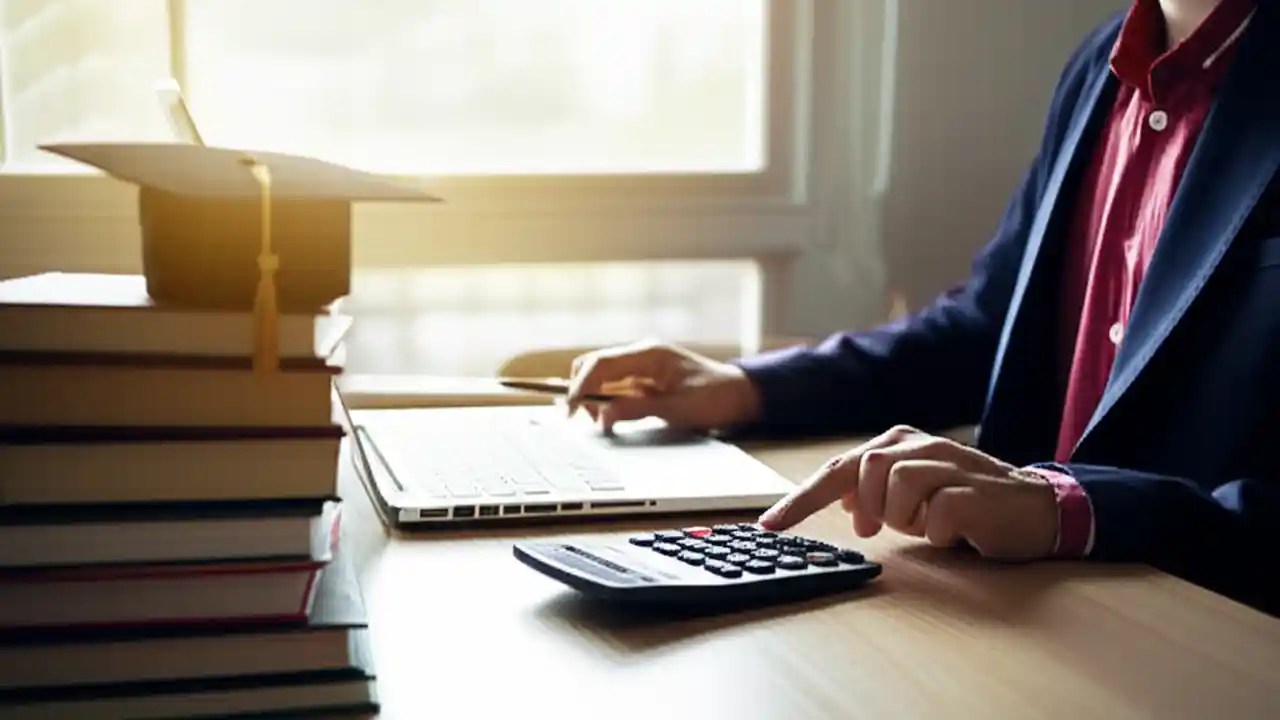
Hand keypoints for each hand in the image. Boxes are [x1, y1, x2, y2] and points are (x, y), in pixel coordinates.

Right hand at [565, 340, 762, 433]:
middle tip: (581, 418)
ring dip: (596, 398)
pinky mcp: (645, 379)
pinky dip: (610, 402)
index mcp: (649, 354)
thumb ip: (637, 409)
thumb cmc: (716, 398)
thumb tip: (603, 414)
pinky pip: (617, 387)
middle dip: (583, 390)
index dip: (580, 385)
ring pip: (603, 377)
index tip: (571, 407)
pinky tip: (615, 417)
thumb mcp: (677, 409)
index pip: (601, 363)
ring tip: (603, 422)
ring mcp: (643, 366)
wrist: (741, 395)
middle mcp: (642, 355)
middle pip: (595, 365)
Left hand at [758, 425, 1058, 559]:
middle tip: (880, 528)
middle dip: (868, 506)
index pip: (839, 468)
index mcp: (901, 443)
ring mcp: (950, 464)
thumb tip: (841, 499)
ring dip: (905, 518)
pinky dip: (937, 533)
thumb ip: (876, 489)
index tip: (770, 525)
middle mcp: (922, 445)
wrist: (1038, 507)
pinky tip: (954, 532)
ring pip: (897, 487)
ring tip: (929, 525)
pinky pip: (936, 515)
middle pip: (865, 468)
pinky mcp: (973, 491)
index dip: (801, 499)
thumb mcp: (915, 492)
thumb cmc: (969, 502)